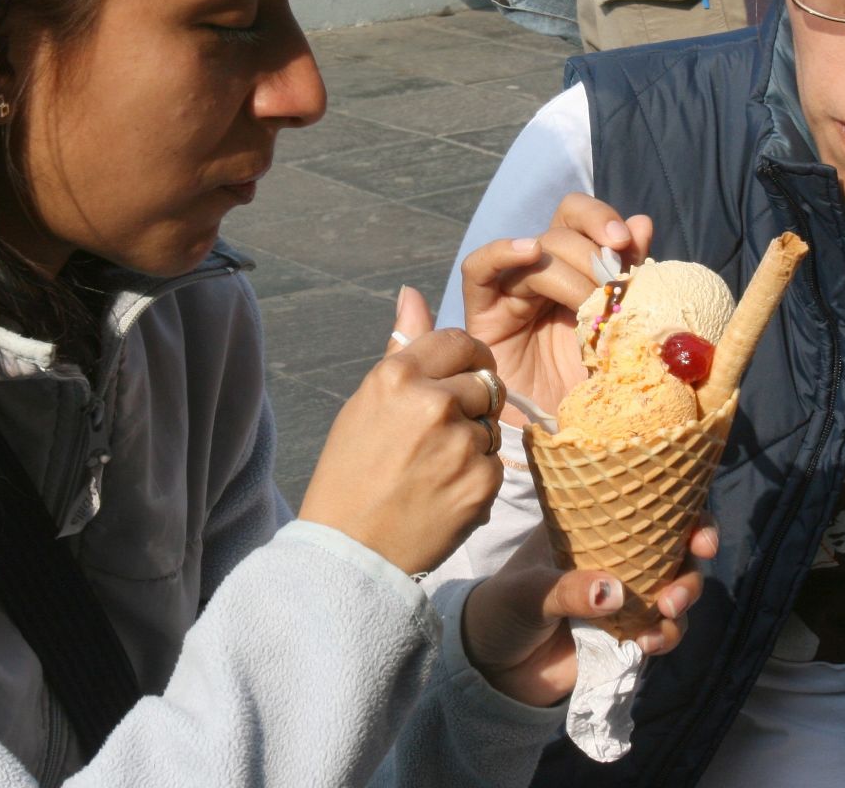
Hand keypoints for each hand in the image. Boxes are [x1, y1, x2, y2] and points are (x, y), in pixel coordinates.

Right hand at [299, 288, 504, 574]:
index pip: (460, 341)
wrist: (349, 550)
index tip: (462, 375)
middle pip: (484, 380)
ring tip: (434, 467)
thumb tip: (412, 293)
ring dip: (473, 440)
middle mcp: (432, 402)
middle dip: (472, 401)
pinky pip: (495, 462)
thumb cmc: (351, 471)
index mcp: (397, 376)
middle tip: (441, 432)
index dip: (466, 358)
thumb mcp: (367, 401)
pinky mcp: (481, 481)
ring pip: (490, 424)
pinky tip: (443, 492)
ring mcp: (459, 443)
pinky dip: (476, 476)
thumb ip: (403, 348)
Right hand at [461, 193, 652, 426]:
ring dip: (568, 267)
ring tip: (590, 305)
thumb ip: (634, 283)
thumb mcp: (628, 336)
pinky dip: (501, 251)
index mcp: (585, 278)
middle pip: (561, 226)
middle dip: (592, 240)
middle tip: (614, 272)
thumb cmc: (602, 398)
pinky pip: (479, 270)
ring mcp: (515, 296)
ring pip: (534, 248)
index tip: (628, 240)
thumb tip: (642, 222)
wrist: (569, 448)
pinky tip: (529, 253)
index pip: (586, 223)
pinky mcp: (484, 316)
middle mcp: (549, 281)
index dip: (604, 219)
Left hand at [461, 519, 718, 705]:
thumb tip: (614, 593)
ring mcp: (626, 599)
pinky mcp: (626, 636)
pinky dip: (664, 636)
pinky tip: (648, 644)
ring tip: (664, 616)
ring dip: (681, 604)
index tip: (700, 534)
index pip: (651, 509)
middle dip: (691, 570)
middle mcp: (618, 559)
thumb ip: (567, 589)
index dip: (688, 515)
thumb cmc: (501, 608)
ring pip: (675, 594)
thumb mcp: (527, 591)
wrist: (491, 667)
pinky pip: (661, 632)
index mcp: (595, 530)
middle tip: (677, 593)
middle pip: (677, 554)